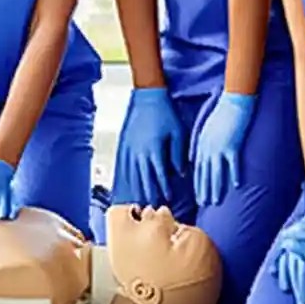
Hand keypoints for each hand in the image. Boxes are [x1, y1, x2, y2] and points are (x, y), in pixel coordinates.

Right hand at [112, 87, 186, 207]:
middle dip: (148, 194)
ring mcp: (130, 148)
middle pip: (143, 179)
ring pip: (132, 174)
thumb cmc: (165, 113)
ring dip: (136, 188)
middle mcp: (140, 152)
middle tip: (152, 207)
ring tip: (139, 200)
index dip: (163, 189)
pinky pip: (124, 164)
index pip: (159, 176)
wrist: (147, 96)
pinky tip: (127, 183)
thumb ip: (178, 154)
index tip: (168, 200)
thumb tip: (180, 172)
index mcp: (155, 151)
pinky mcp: (125, 143)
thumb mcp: (178, 132)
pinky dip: (126, 176)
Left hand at [190, 91, 255, 206]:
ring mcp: (220, 147)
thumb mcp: (203, 130)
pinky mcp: (233, 144)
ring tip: (216, 201)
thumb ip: (198, 146)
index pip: (197, 169)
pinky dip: (234, 174)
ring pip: (216, 172)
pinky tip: (237, 186)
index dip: (198, 184)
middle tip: (204, 204)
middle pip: (205, 173)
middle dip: (204, 190)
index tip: (198, 197)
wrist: (233, 102)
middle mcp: (208, 148)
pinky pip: (233, 162)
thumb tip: (193, 161)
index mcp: (201, 145)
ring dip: (216, 187)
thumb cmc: (219, 115)